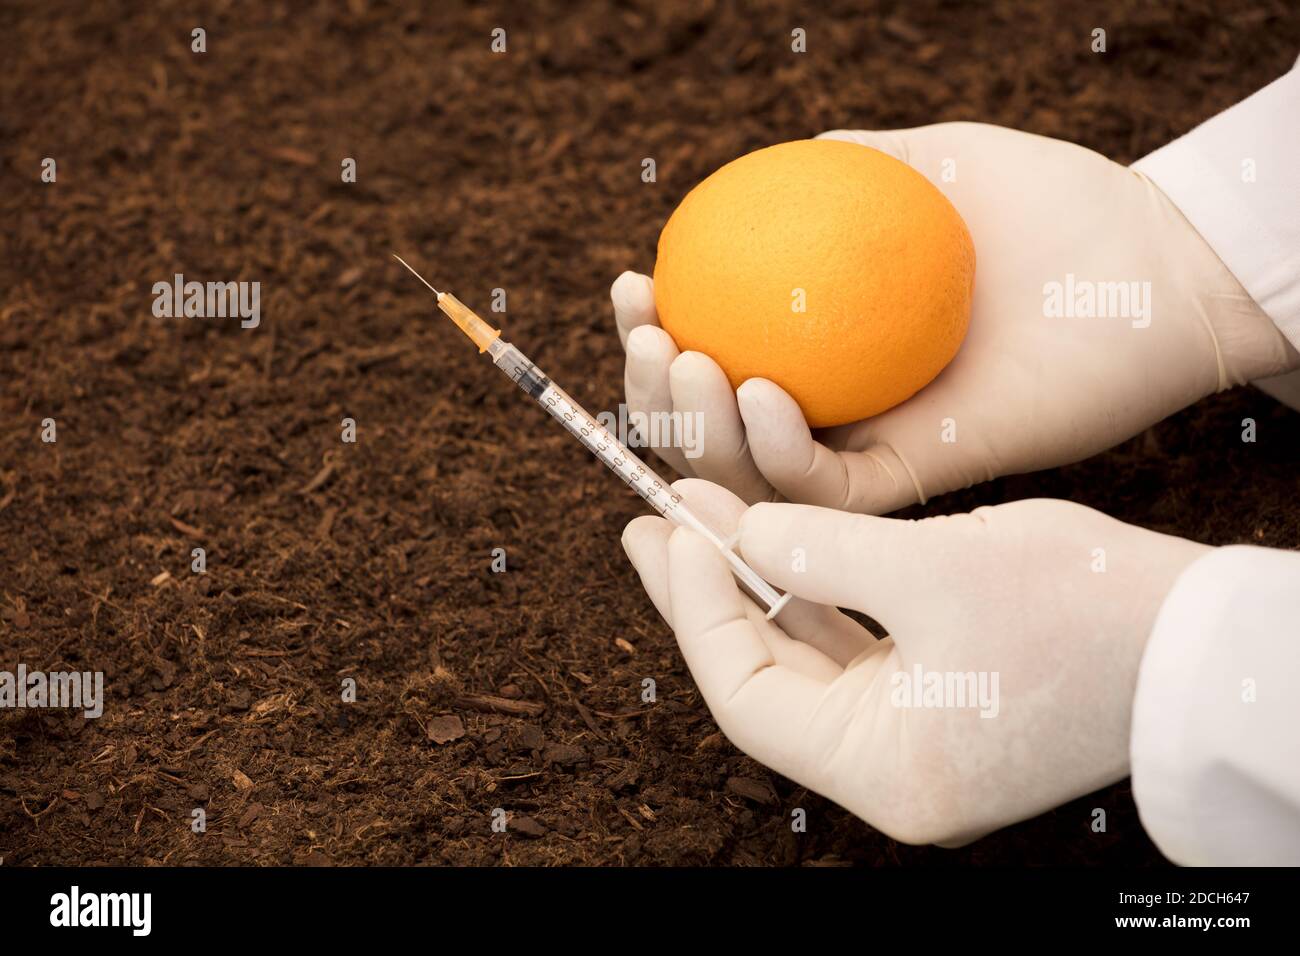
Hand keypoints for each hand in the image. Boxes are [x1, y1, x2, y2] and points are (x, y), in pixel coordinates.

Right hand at [613, 123, 1298, 511]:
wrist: (1147, 258)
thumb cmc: (1052, 203)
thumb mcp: (934, 161)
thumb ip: (855, 166)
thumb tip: (779, 164)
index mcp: (831, 348)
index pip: (720, 358)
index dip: (657, 335)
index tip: (631, 287)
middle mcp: (844, 406)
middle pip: (716, 430)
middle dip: (653, 394)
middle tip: (644, 335)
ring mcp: (878, 447)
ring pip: (754, 476)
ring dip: (695, 429)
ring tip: (679, 360)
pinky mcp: (922, 479)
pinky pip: (828, 489)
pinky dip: (777, 455)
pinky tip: (756, 391)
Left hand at [621, 478, 1208, 843]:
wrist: (1205, 639)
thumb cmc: (1085, 611)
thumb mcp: (933, 569)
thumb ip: (818, 554)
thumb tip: (736, 532)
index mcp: (883, 770)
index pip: (745, 693)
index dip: (695, 609)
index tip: (667, 530)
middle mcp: (890, 769)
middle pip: (765, 678)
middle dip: (709, 594)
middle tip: (654, 522)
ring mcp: (915, 735)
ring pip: (804, 657)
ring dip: (753, 587)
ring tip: (696, 519)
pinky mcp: (940, 697)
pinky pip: (850, 647)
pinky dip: (810, 593)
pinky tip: (771, 539)